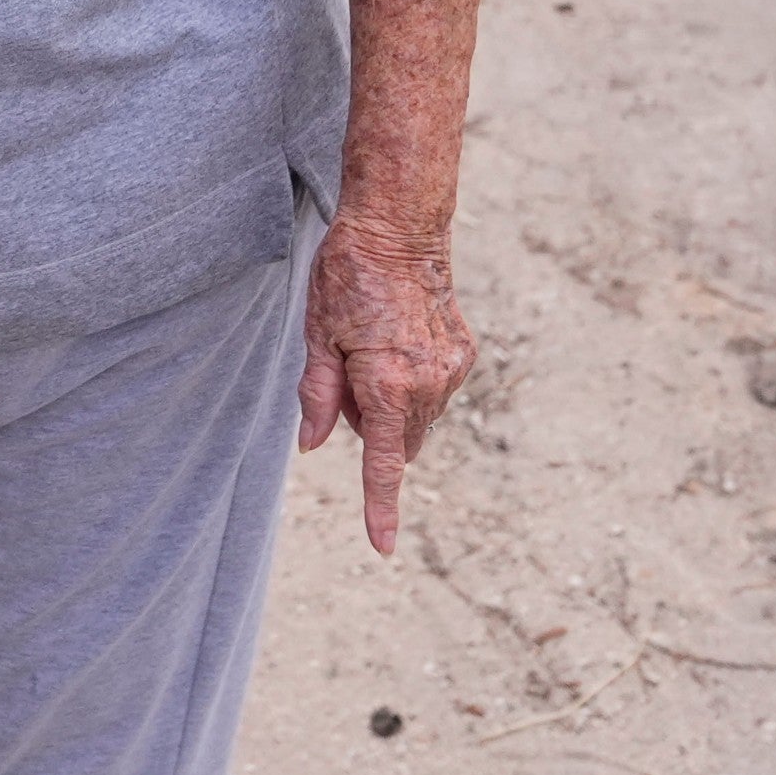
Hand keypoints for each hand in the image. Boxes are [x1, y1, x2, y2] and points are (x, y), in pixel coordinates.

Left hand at [297, 216, 474, 555]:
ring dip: (392, 403)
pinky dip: (413, 381)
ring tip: (373, 344)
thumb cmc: (348, 275)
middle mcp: (427, 384)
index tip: (384, 547)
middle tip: (347, 367)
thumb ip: (316, 396)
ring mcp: (452, 370)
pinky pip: (433, 390)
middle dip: (369, 424)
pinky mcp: (464, 354)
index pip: (382, 464)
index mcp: (386, 385)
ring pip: (415, 418)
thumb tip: (311, 445)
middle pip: (394, 440)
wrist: (401, 227)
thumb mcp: (316, 334)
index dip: (380, 508)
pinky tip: (397, 337)